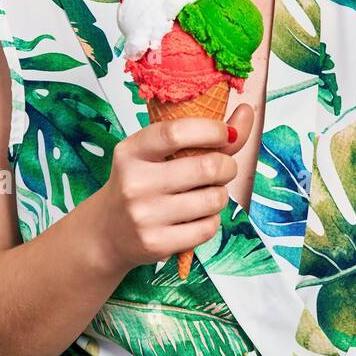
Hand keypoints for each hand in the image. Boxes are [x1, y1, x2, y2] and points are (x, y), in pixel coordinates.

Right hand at [90, 103, 254, 273]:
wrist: (109, 231)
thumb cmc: (142, 183)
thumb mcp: (159, 154)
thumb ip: (205, 135)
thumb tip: (247, 112)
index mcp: (131, 151)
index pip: (176, 132)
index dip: (211, 130)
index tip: (225, 133)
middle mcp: (134, 182)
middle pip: (206, 167)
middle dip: (227, 166)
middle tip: (223, 169)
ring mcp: (143, 215)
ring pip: (213, 199)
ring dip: (220, 195)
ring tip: (207, 194)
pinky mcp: (155, 243)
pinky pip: (208, 227)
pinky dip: (212, 220)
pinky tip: (197, 217)